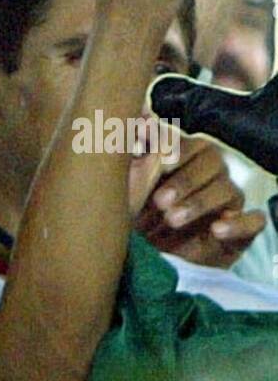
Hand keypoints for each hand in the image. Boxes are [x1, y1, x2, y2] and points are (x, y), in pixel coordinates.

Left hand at [134, 137, 265, 266]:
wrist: (147, 258)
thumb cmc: (136, 214)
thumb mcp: (128, 184)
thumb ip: (135, 152)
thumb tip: (142, 122)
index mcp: (186, 157)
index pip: (191, 143)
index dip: (176, 151)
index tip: (158, 164)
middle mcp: (210, 175)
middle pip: (213, 161)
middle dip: (185, 180)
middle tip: (159, 202)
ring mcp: (227, 202)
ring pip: (228, 189)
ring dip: (200, 202)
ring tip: (172, 220)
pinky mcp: (240, 230)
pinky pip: (253, 221)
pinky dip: (239, 224)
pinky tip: (217, 230)